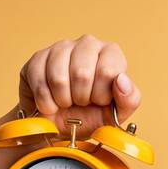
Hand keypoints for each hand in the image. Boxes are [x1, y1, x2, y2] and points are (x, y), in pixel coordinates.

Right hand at [18, 35, 141, 135]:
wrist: (60, 124)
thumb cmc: (91, 115)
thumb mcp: (116, 114)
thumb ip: (129, 99)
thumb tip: (121, 80)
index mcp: (111, 54)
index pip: (108, 71)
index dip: (101, 95)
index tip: (98, 101)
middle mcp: (88, 44)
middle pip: (82, 74)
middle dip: (81, 98)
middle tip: (81, 102)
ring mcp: (61, 47)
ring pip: (59, 78)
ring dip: (62, 101)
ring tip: (66, 102)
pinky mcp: (38, 57)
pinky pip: (39, 82)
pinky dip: (46, 102)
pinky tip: (51, 102)